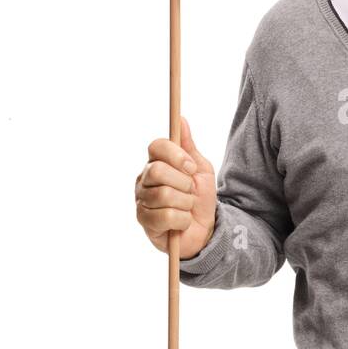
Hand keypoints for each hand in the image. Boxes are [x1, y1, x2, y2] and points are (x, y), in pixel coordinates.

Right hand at [135, 116, 217, 257]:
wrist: (206, 229)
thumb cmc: (200, 198)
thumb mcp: (200, 169)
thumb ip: (188, 147)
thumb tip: (181, 120)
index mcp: (156, 163)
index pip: (156, 146)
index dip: (177, 155)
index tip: (191, 167)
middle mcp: (144, 180)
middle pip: (158, 170)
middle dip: (183, 183)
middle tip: (189, 191)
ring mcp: (142, 200)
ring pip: (164, 195)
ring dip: (185, 203)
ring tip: (186, 208)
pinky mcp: (145, 222)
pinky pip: (166, 216)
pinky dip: (182, 220)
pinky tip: (182, 222)